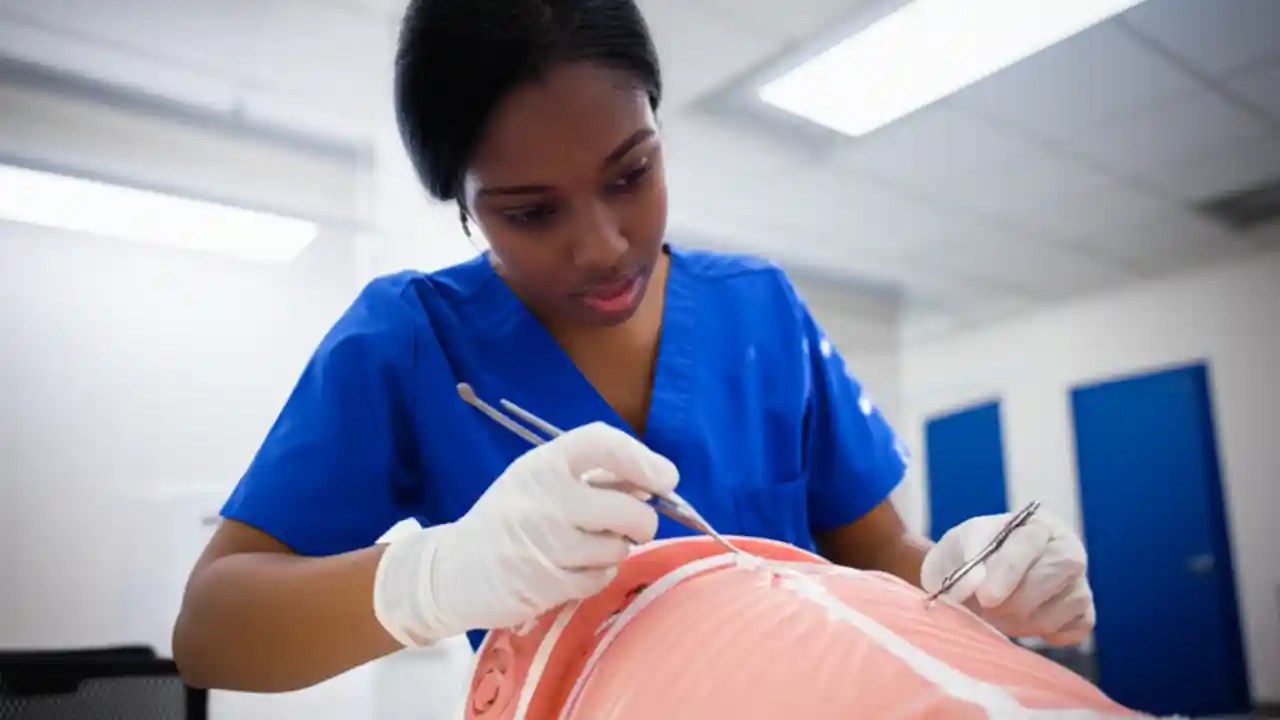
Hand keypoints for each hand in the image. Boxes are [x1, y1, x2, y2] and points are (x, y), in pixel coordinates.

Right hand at [372, 422, 678, 646]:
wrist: (452, 570)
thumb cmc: (510, 517)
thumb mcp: (540, 480)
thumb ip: (594, 476)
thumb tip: (657, 479)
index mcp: (542, 464)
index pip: (603, 444)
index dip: (643, 459)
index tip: (666, 477)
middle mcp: (544, 500)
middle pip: (629, 509)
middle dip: (642, 520)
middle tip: (632, 523)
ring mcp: (546, 545)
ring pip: (619, 548)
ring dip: (614, 548)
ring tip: (584, 544)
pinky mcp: (548, 584)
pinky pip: (602, 577)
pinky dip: (597, 573)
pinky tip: (572, 566)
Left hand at [920, 509, 1093, 645]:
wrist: (976, 583)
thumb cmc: (971, 557)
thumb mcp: (960, 545)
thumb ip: (966, 559)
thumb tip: (975, 584)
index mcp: (1037, 522)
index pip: (1029, 542)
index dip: (1008, 571)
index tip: (986, 597)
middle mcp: (1067, 548)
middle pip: (1056, 571)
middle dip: (1016, 600)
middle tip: (985, 611)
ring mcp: (1080, 581)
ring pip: (1066, 605)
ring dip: (1025, 620)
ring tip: (996, 616)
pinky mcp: (1085, 613)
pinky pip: (1075, 629)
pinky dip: (1046, 634)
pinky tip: (1021, 623)